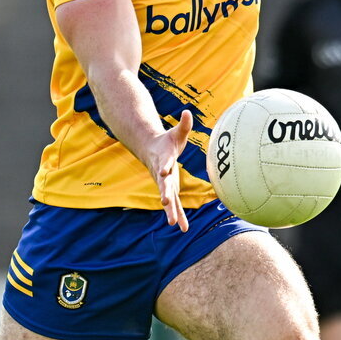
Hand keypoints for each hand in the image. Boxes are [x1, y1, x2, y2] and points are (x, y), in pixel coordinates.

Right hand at [147, 110, 193, 231]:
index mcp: (164, 159)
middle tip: (166, 203)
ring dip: (172, 211)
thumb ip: (183, 124)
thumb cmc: (167, 142)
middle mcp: (162, 174)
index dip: (164, 166)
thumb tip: (188, 111)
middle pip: (164, 185)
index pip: (164, 163)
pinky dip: (178, 215)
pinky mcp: (169, 190)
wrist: (152, 152)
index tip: (164, 171)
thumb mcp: (176, 133)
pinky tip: (184, 228)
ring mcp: (164, 184)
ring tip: (174, 223)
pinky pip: (174, 204)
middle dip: (165, 194)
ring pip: (168, 199)